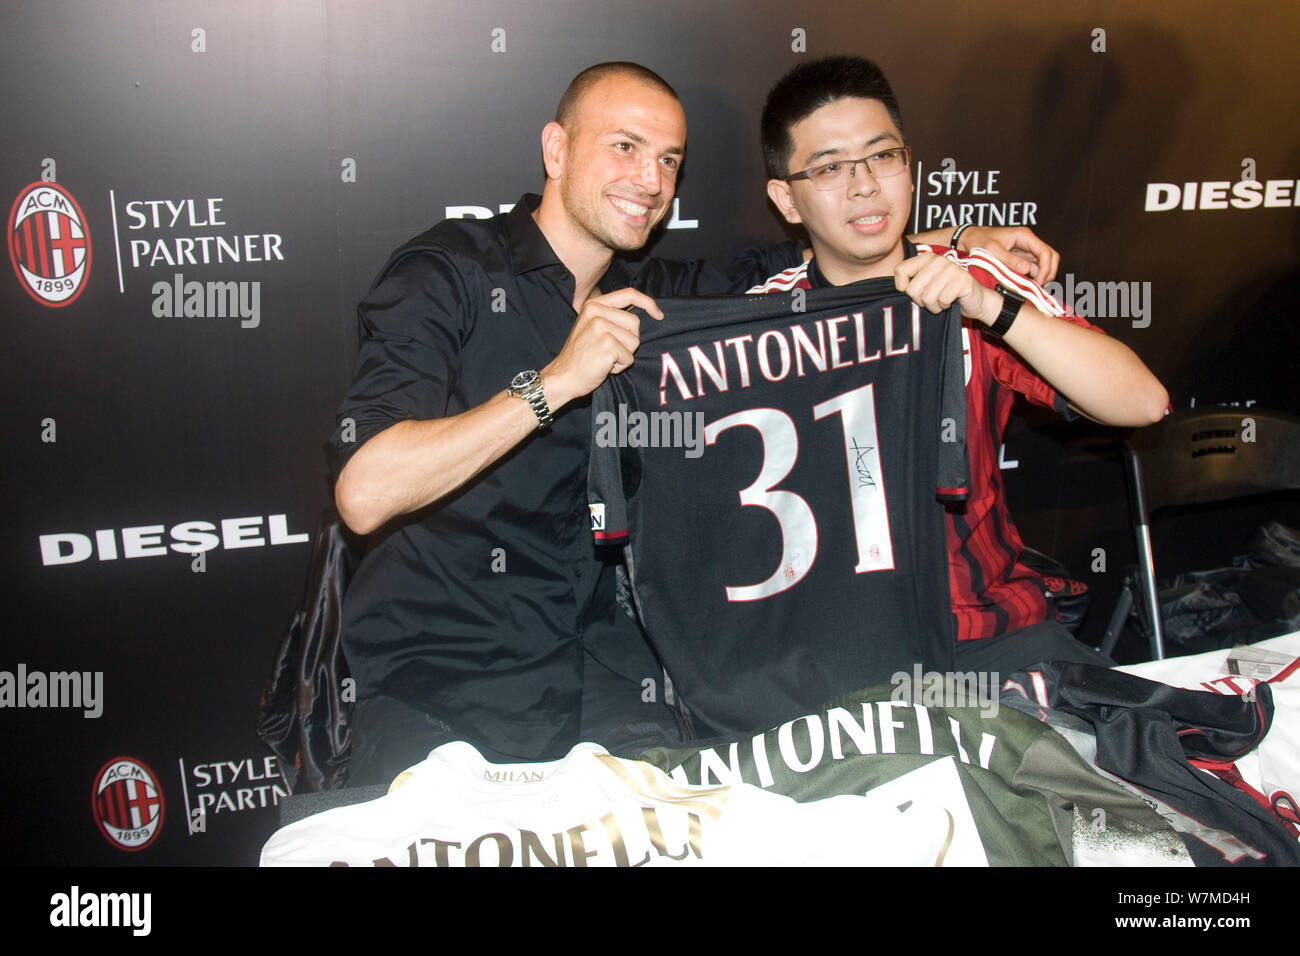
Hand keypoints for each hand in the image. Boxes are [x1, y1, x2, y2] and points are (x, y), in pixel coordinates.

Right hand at [542, 287, 662, 408]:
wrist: (562, 376)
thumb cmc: (580, 355)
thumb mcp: (591, 326)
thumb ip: (611, 316)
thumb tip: (643, 313)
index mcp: (593, 304)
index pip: (629, 294)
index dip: (647, 303)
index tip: (658, 314)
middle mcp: (596, 312)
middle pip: (635, 323)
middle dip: (629, 341)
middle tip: (608, 351)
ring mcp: (601, 327)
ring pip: (634, 341)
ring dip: (624, 355)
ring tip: (604, 358)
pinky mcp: (607, 345)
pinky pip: (629, 358)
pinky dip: (620, 366)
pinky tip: (604, 366)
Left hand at [894, 253, 998, 323]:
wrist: (975, 301)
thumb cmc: (947, 294)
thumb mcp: (926, 285)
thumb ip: (911, 282)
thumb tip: (897, 288)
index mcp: (927, 258)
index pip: (900, 270)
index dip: (902, 287)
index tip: (912, 292)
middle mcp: (939, 260)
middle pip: (912, 289)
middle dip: (921, 301)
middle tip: (933, 299)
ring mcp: (952, 269)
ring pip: (927, 297)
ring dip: (934, 306)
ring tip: (942, 301)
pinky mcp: (962, 280)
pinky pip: (942, 300)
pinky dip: (945, 306)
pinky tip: (951, 301)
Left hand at [957, 225, 1059, 282]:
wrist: (968, 239)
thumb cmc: (978, 241)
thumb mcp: (992, 250)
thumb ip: (1009, 260)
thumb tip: (1028, 270)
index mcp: (1024, 236)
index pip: (1046, 252)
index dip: (1047, 268)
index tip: (1041, 282)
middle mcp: (1028, 242)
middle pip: (1050, 257)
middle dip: (1049, 272)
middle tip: (1041, 288)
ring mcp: (1025, 250)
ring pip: (1043, 263)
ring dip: (1042, 276)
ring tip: (1034, 289)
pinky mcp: (1020, 258)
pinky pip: (1033, 268)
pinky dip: (1034, 277)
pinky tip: (1028, 286)